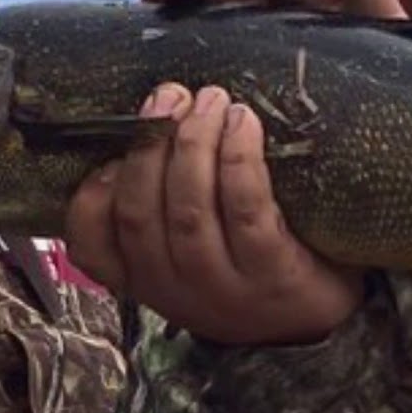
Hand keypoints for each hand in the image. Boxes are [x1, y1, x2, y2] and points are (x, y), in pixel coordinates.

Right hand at [65, 83, 365, 345]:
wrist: (321, 315)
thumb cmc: (248, 266)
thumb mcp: (189, 254)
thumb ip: (158, 210)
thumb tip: (148, 121)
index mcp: (143, 279)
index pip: (90, 245)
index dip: (92, 194)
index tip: (112, 153)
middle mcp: (174, 289)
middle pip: (140, 212)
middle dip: (149, 144)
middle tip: (171, 96)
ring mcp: (223, 286)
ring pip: (189, 209)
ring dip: (195, 144)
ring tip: (211, 101)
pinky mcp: (273, 273)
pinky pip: (245, 208)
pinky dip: (238, 159)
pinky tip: (242, 123)